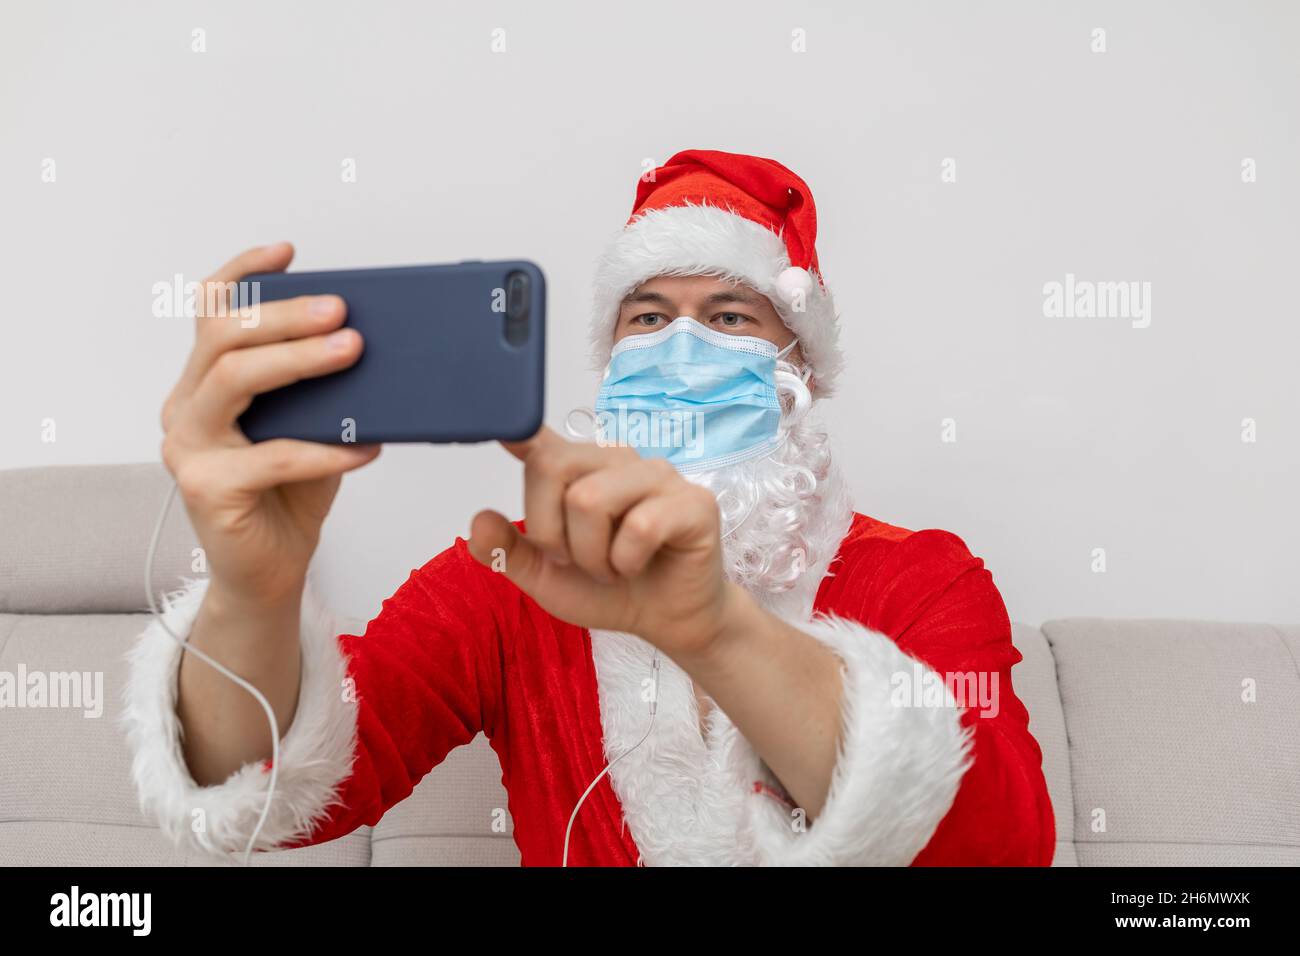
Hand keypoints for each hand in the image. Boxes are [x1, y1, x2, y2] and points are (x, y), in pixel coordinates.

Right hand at [160, 243, 380, 608]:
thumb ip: (321, 390)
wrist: (270, 571)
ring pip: (233, 380)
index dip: (244, 274)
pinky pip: (272, 457)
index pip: (209, 312)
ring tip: (351, 350)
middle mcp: (184, 408)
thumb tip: (368, 343)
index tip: (288, 251)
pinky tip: (366, 446)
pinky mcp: (207, 490)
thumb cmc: (289, 495)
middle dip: (284, 316)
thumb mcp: (310, 427)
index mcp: (202, 384)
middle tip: (341, 311)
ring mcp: (188, 449)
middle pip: (223, 340)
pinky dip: (325, 448)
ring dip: (297, 360)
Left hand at [465, 427, 742, 659]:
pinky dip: (627, 561)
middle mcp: (616, 459)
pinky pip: (640, 525)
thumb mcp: (545, 577)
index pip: (540, 439)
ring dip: (591, 555)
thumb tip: (478, 520)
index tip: (499, 426)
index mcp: (579, 469)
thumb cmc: (609, 589)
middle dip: (550, 531)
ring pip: (590, 499)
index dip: (516, 426)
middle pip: (552, 466)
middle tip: (577, 560)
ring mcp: (657, 475)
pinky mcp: (693, 502)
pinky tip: (639, 566)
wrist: (665, 620)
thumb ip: (508, 550)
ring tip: (611, 568)